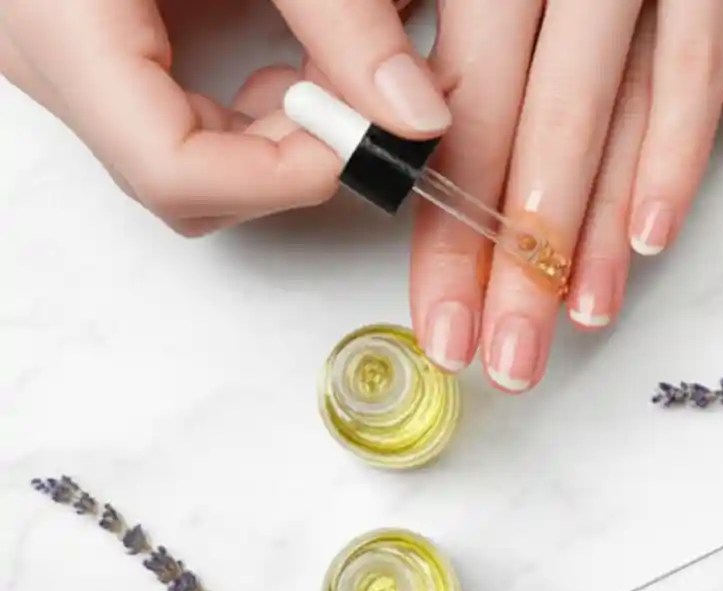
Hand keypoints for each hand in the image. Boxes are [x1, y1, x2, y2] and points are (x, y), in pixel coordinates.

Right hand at [0, 0, 448, 235]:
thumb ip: (344, 16)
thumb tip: (416, 113)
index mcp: (64, 19)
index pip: (170, 171)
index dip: (280, 177)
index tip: (361, 141)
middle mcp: (43, 53)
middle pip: (181, 180)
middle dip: (287, 153)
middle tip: (360, 93)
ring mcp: (59, 56)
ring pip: (181, 159)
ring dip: (274, 132)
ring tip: (328, 63)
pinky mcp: (89, 45)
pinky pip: (174, 118)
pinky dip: (248, 107)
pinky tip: (290, 56)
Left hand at [409, 1, 722, 391]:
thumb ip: (410, 25)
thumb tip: (390, 126)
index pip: (463, 113)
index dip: (451, 229)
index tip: (444, 323)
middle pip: (541, 131)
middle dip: (524, 261)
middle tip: (511, 359)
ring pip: (624, 116)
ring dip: (604, 233)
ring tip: (586, 324)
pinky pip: (709, 71)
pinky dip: (681, 155)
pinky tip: (659, 239)